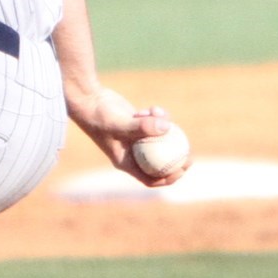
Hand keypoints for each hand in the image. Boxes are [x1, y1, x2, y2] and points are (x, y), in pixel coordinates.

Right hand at [68, 87, 190, 187]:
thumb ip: (142, 127)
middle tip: (189, 154)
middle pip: (159, 162)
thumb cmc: (99, 116)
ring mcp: (135, 138)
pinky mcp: (136, 124)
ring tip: (158, 113)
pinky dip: (156, 117)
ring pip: (158, 139)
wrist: (88, 99)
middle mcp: (132, 153)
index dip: (168, 178)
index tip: (181, 170)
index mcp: (126, 162)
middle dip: (175, 159)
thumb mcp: (120, 124)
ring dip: (163, 127)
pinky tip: (151, 107)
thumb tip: (167, 128)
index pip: (150, 178)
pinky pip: (154, 124)